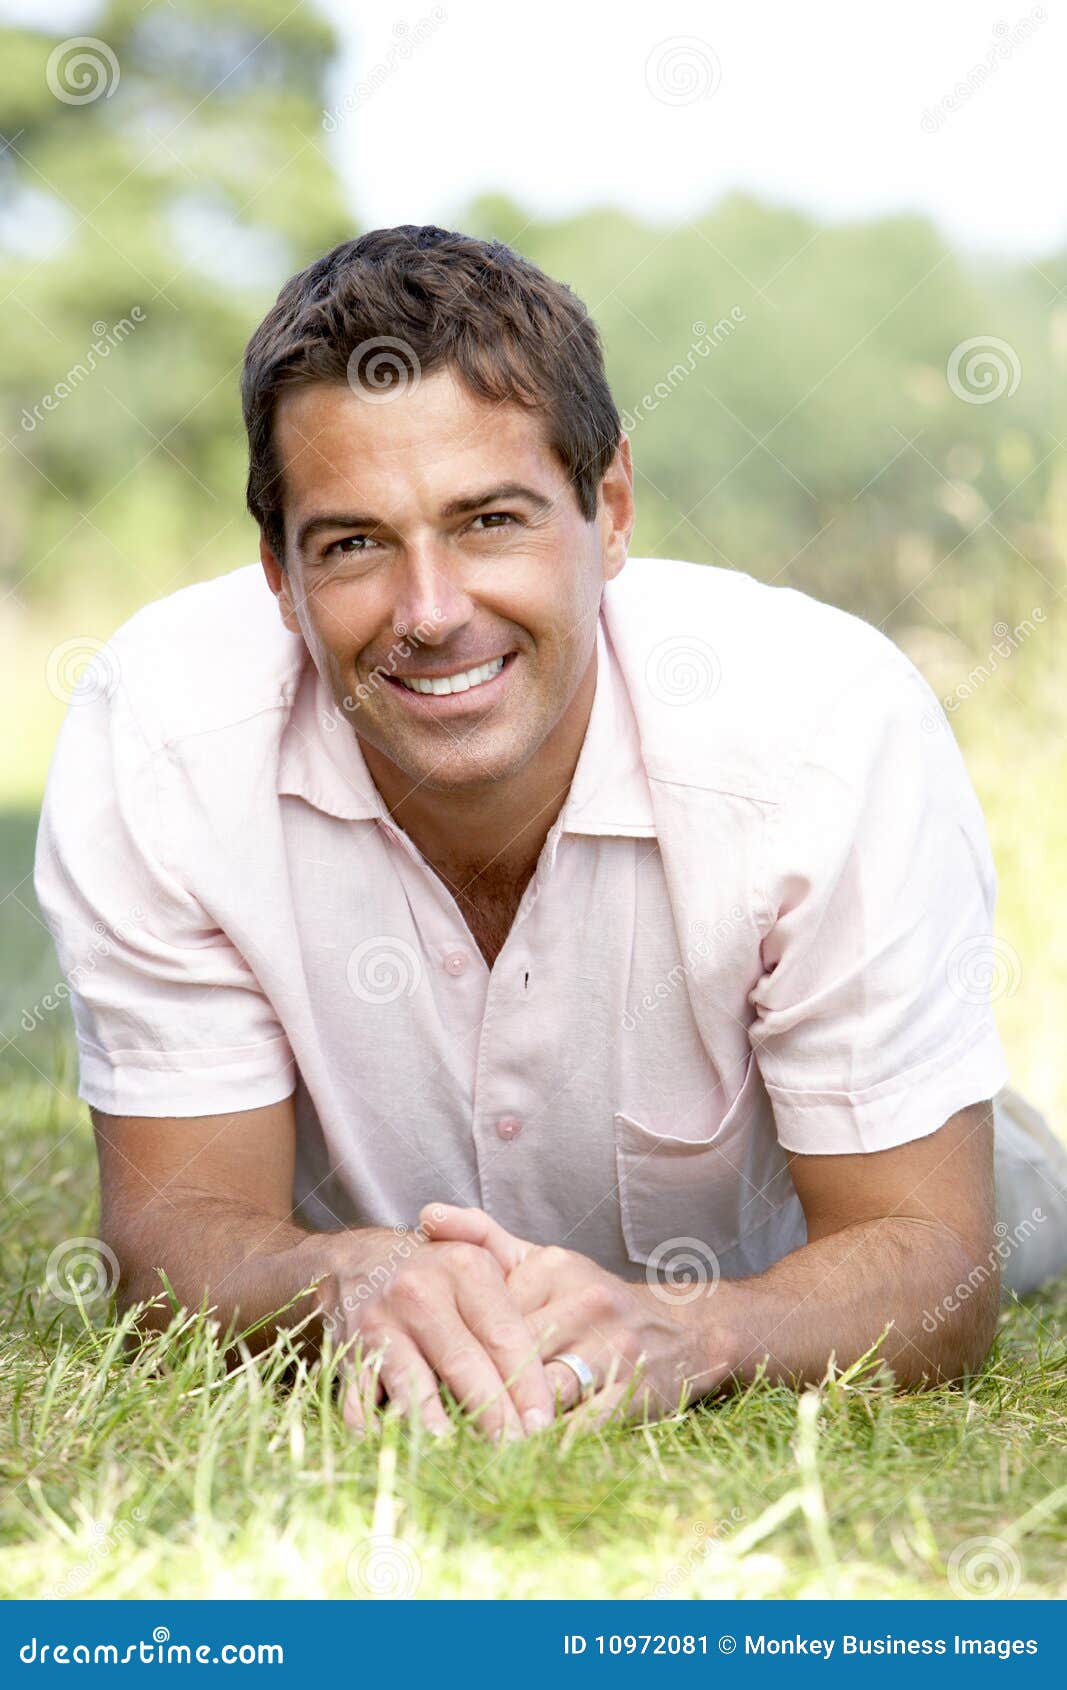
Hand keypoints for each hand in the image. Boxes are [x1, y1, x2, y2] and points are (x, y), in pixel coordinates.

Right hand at [328, 1229, 553, 1439]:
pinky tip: (402, 1453)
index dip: (527, 1384)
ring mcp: (381, 1322)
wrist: (361, 1259)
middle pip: (464, 1364)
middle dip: (493, 1415)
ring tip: (462, 1458)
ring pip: (414, 1384)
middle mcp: (421, 1291)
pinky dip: (378, 1430)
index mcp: (465, 1268)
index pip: (505, 1335)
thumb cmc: (440, 1272)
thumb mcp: (484, 1257)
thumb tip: (557, 1366)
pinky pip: (362, 1399)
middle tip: (515, 1452)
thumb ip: (525, 1297)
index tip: (543, 1424)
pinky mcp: (349, 1350)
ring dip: (437, 1426)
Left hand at [420, 1205, 731, 1425]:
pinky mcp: (631, 1393)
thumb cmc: (591, 1300)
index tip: (413, 1371)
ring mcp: (611, 1348)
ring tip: (455, 1444)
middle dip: (466, 1387)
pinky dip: (543, 1445)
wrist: (685, 1331)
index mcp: (554, 1268)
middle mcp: (584, 1302)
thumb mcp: (541, 1260)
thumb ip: (483, 1238)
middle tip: (418, 1418)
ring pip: (539, 1390)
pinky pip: (578, 1426)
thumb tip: (426, 1214)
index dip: (449, 1346)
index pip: (485, 1310)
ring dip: (500, 1422)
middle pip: (508, 1352)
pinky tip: (512, 1461)